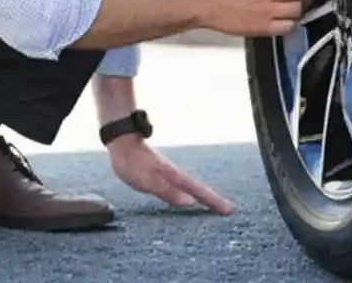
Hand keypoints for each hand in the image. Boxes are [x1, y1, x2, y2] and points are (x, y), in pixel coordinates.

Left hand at [107, 135, 234, 214]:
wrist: (122, 140)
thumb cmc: (132, 161)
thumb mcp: (147, 180)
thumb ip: (168, 192)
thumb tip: (190, 202)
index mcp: (174, 177)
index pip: (198, 192)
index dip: (213, 202)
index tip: (229, 210)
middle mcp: (174, 175)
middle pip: (198, 190)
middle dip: (212, 200)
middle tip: (228, 210)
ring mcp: (168, 173)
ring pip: (189, 187)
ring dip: (202, 196)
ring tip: (213, 205)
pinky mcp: (160, 173)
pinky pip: (179, 186)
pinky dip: (188, 192)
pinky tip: (186, 196)